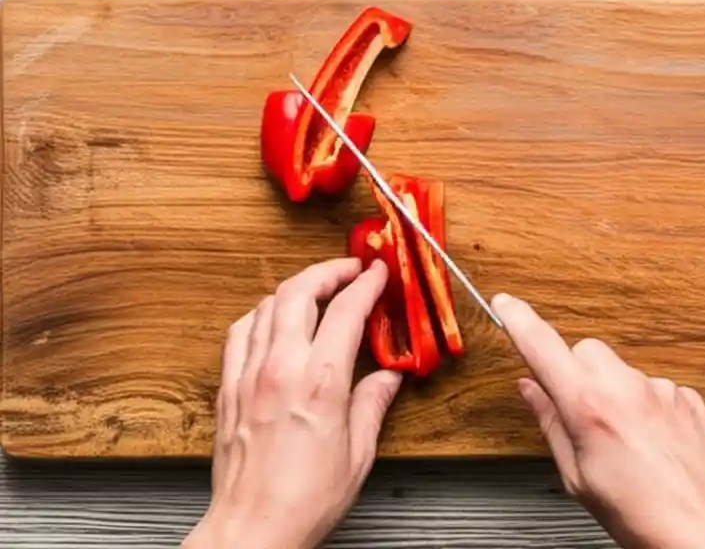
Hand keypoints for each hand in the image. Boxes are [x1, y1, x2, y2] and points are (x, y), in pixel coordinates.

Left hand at [184, 258, 401, 548]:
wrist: (254, 527)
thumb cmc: (304, 500)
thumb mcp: (359, 452)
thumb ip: (373, 403)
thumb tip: (387, 378)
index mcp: (320, 382)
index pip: (346, 309)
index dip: (366, 283)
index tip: (377, 274)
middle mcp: (280, 369)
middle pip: (298, 291)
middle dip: (327, 271)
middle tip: (349, 271)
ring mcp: (248, 376)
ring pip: (266, 305)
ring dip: (294, 288)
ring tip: (316, 290)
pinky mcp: (228, 389)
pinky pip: (240, 332)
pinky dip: (261, 315)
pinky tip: (273, 320)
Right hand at [493, 294, 704, 548]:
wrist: (700, 532)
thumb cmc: (639, 516)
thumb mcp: (577, 477)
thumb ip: (551, 423)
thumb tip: (531, 390)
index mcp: (590, 407)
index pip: (544, 348)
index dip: (520, 321)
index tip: (507, 305)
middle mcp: (628, 389)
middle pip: (586, 351)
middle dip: (575, 372)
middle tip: (577, 414)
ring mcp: (663, 390)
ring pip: (622, 371)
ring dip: (614, 392)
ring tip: (623, 442)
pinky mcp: (689, 398)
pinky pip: (655, 388)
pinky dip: (646, 406)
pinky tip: (650, 443)